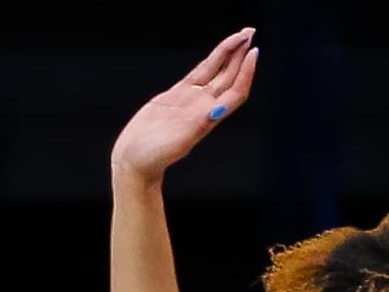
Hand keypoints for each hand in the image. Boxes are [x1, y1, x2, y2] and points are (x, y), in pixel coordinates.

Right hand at [109, 28, 258, 184]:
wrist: (135, 161)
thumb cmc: (153, 157)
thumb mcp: (175, 143)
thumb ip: (194, 127)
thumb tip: (214, 112)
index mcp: (207, 118)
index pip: (235, 91)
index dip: (246, 72)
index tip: (253, 53)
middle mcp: (203, 107)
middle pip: (229, 77)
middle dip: (241, 55)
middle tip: (250, 32)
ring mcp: (191, 101)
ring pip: (215, 72)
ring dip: (229, 54)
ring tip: (241, 35)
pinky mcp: (176, 96)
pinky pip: (198, 73)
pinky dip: (210, 61)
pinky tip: (218, 52)